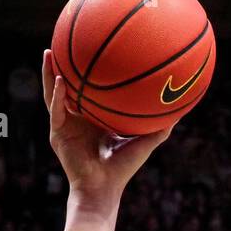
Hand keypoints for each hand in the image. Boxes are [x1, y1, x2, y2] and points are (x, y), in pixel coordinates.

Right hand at [42, 50, 170, 203]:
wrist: (104, 190)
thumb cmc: (123, 169)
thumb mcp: (145, 142)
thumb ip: (161, 127)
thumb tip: (182, 111)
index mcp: (91, 118)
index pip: (87, 90)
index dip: (86, 71)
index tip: (92, 48)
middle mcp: (75, 119)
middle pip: (65, 86)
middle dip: (62, 64)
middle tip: (63, 40)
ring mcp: (64, 126)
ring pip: (53, 94)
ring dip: (49, 73)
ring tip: (48, 52)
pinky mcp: (58, 135)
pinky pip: (56, 111)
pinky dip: (57, 95)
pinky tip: (60, 80)